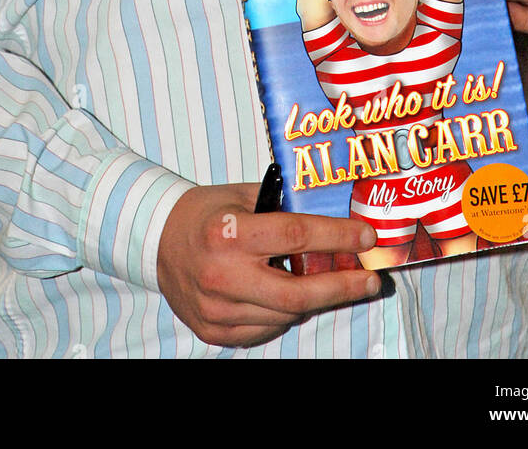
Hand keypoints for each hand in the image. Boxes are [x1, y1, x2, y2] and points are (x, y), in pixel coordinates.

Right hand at [156, 182, 378, 346]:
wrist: (156, 239)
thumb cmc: (207, 211)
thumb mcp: (243, 196)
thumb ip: (283, 209)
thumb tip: (334, 221)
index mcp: (229, 232)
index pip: (296, 235)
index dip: (337, 237)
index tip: (367, 237)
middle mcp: (221, 274)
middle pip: (297, 292)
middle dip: (341, 287)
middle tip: (370, 281)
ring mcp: (216, 308)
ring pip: (284, 314)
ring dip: (313, 300)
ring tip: (326, 282)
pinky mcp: (213, 330)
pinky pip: (264, 329)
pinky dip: (284, 314)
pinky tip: (287, 296)